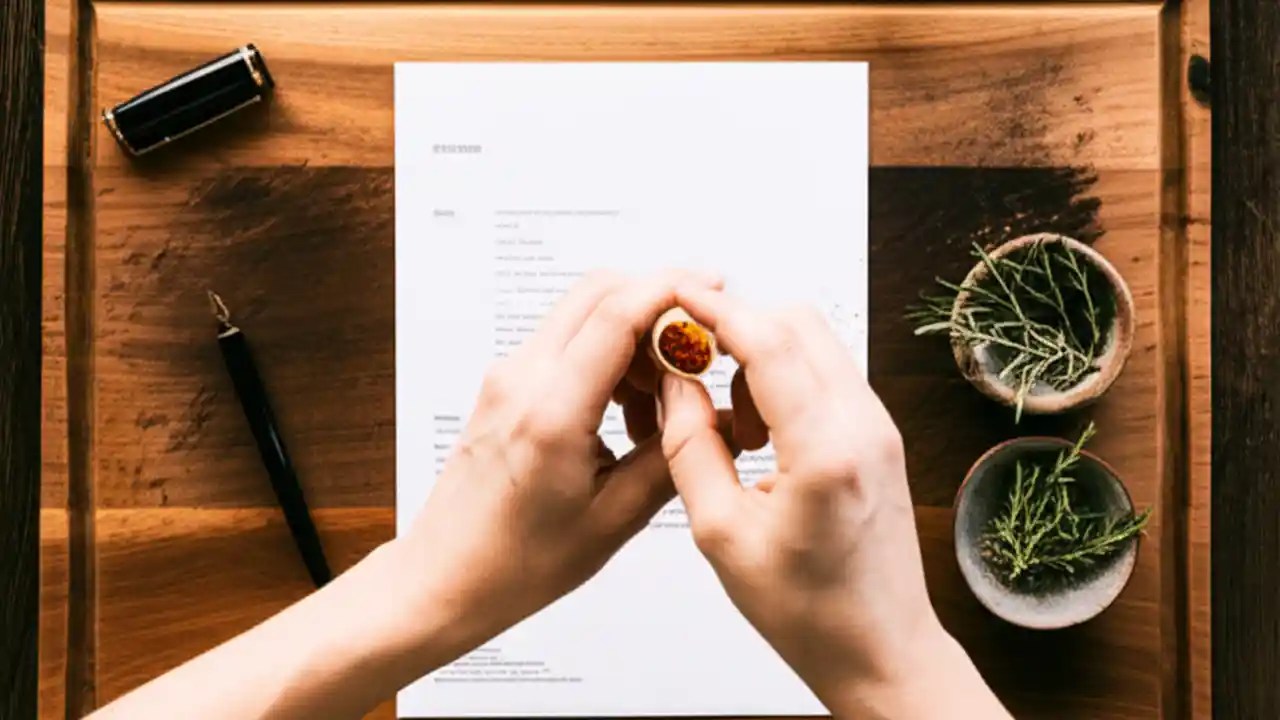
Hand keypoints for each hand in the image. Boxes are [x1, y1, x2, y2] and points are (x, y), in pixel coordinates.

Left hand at [393, 270, 723, 655]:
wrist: (443, 577)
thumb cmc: (513, 563)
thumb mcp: (613, 520)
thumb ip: (672, 457)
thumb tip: (720, 420)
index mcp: (550, 412)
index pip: (616, 313)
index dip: (672, 289)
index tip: (714, 290)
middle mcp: (521, 379)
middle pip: (599, 292)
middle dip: (659, 302)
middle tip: (702, 342)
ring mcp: (508, 377)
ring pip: (584, 315)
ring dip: (635, 336)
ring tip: (665, 401)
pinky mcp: (506, 385)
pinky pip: (567, 345)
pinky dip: (609, 357)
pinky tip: (628, 411)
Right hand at [659, 287, 1008, 718]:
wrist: (881, 647)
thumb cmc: (809, 612)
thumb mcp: (722, 535)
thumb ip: (690, 447)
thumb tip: (675, 381)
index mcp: (826, 452)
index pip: (769, 342)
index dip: (715, 309)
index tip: (675, 294)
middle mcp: (865, 426)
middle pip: (797, 322)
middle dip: (735, 324)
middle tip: (687, 354)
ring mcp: (880, 426)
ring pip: (814, 342)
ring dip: (760, 353)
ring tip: (729, 421)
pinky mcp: (880, 433)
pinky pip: (826, 373)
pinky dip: (784, 377)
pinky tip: (758, 430)